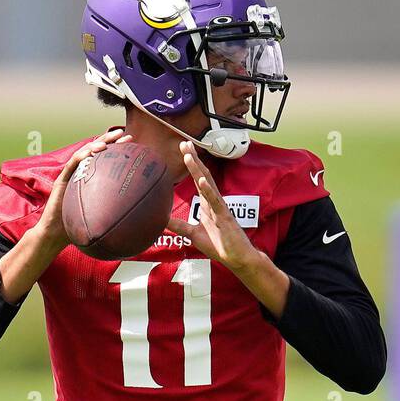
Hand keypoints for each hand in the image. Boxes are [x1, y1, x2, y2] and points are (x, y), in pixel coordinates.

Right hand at [35, 127, 132, 252]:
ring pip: (84, 154)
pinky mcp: (62, 180)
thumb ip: (114, 215)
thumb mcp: (100, 221)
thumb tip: (139, 221)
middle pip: (96, 152)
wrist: (54, 235)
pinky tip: (90, 152)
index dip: (118, 150)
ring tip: (107, 141)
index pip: (106, 160)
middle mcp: (81, 174)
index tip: (132, 144)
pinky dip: (81, 156)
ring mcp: (71, 175)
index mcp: (91, 180)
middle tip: (123, 134)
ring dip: (95, 145)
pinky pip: (72, 165)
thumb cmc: (77, 230)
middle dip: (109, 140)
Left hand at [166, 141, 257, 273]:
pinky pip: (216, 202)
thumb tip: (162, 221)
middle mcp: (213, 202)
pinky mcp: (225, 217)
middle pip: (202, 175)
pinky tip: (202, 181)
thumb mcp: (193, 234)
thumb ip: (179, 226)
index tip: (182, 149)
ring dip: (198, 170)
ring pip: (208, 184)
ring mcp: (220, 208)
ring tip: (188, 155)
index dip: (191, 164)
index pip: (197, 179)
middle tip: (184, 143)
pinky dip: (209, 191)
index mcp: (207, 204)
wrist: (238, 257)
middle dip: (193, 159)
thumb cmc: (220, 245)